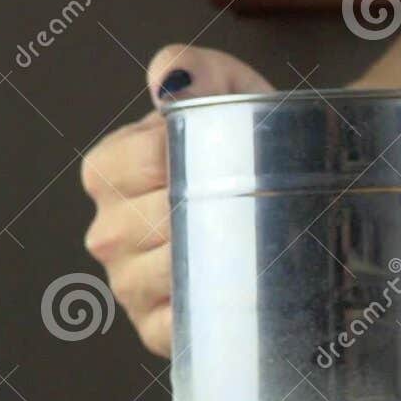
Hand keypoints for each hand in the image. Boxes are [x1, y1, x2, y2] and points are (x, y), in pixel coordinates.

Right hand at [81, 45, 272, 355]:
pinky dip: (199, 317)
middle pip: (149, 224)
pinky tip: (227, 299)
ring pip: (158, 275)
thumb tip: (171, 85)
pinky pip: (171, 329)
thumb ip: (191, 68)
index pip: (140, 163)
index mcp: (108, 172)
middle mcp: (108, 233)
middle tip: (250, 204)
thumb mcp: (225, 87)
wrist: (292, 194)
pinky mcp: (158, 331)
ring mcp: (129, 286)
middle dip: (204, 213)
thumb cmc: (249, 142)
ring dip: (205, 263)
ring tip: (247, 246)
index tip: (226, 156)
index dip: (189, 159)